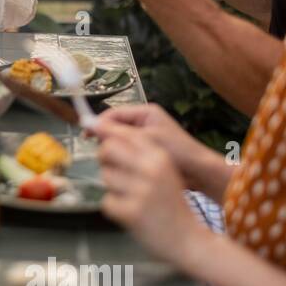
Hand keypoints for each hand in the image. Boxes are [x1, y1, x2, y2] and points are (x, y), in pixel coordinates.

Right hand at [91, 103, 223, 194]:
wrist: (200, 172)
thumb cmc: (176, 151)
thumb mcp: (144, 140)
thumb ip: (116, 132)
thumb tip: (90, 125)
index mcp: (146, 113)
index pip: (113, 114)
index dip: (99, 124)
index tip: (85, 135)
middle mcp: (145, 122)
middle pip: (115, 127)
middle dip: (108, 138)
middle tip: (103, 152)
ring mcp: (147, 137)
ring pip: (120, 141)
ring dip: (116, 150)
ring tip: (117, 161)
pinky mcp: (148, 151)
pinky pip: (128, 152)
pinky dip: (124, 158)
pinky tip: (124, 167)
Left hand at [94, 120, 209, 269]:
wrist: (189, 240)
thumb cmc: (172, 205)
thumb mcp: (164, 172)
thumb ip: (140, 155)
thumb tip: (106, 140)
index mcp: (159, 157)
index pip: (122, 135)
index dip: (110, 141)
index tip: (108, 149)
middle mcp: (151, 170)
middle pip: (107, 149)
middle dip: (105, 160)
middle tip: (114, 172)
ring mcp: (141, 191)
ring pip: (105, 176)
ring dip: (112, 188)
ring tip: (130, 197)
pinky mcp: (131, 212)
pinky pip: (107, 202)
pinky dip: (115, 209)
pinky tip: (131, 213)